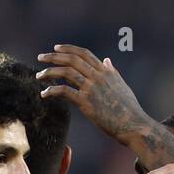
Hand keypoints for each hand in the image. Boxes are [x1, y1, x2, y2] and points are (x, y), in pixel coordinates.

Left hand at [37, 44, 151, 144]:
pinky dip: (52, 91)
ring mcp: (92, 88)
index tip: (56, 48)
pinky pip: (65, 92)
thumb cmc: (129, 109)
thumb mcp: (122, 85)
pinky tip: (44, 94)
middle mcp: (98, 76)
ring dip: (49, 72)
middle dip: (54, 57)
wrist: (134, 125)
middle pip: (72, 59)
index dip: (68, 49)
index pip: (84, 53)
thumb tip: (107, 60)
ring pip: (66, 72)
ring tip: (39, 76)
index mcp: (106, 71)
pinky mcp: (86, 102)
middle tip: (40, 58)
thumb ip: (113, 72)